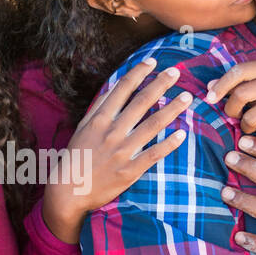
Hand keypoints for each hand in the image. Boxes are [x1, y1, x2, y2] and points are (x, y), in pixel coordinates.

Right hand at [41, 57, 192, 243]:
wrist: (68, 192)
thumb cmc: (75, 159)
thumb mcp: (82, 129)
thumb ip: (99, 109)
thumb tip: (114, 89)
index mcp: (99, 119)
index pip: (122, 89)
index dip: (139, 73)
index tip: (153, 62)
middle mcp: (112, 132)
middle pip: (141, 102)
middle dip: (161, 84)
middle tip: (176, 73)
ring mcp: (122, 151)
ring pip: (152, 125)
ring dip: (172, 109)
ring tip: (187, 97)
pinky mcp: (130, 171)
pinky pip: (154, 154)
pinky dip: (169, 143)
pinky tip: (182, 134)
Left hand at [204, 62, 255, 138]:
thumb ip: (234, 83)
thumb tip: (208, 87)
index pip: (238, 71)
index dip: (221, 85)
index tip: (210, 98)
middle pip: (241, 95)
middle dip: (231, 109)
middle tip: (234, 115)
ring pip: (251, 118)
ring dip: (246, 126)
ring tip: (252, 124)